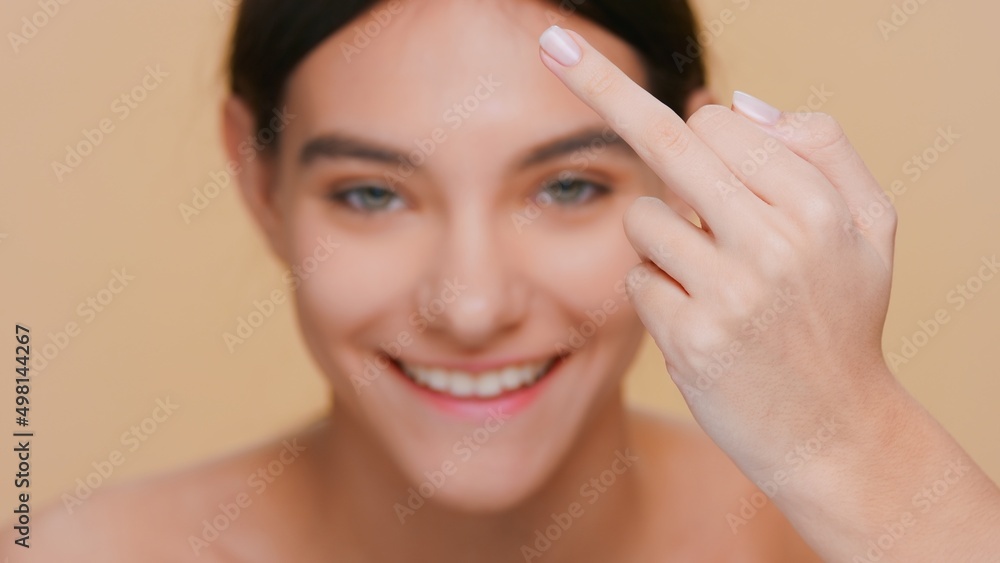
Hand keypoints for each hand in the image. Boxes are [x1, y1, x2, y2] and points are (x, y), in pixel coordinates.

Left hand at [539, 25, 999, 560]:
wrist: (836, 432)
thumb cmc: (844, 320)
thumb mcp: (871, 229)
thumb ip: (822, 151)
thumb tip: (734, 102)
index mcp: (819, 208)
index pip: (722, 127)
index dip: (694, 122)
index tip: (645, 84)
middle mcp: (775, 244)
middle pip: (669, 144)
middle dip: (603, 88)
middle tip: (553, 43)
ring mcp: (730, 294)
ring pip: (644, 219)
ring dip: (660, 238)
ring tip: (710, 277)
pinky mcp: (691, 339)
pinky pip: (638, 280)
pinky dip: (657, 291)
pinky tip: (700, 320)